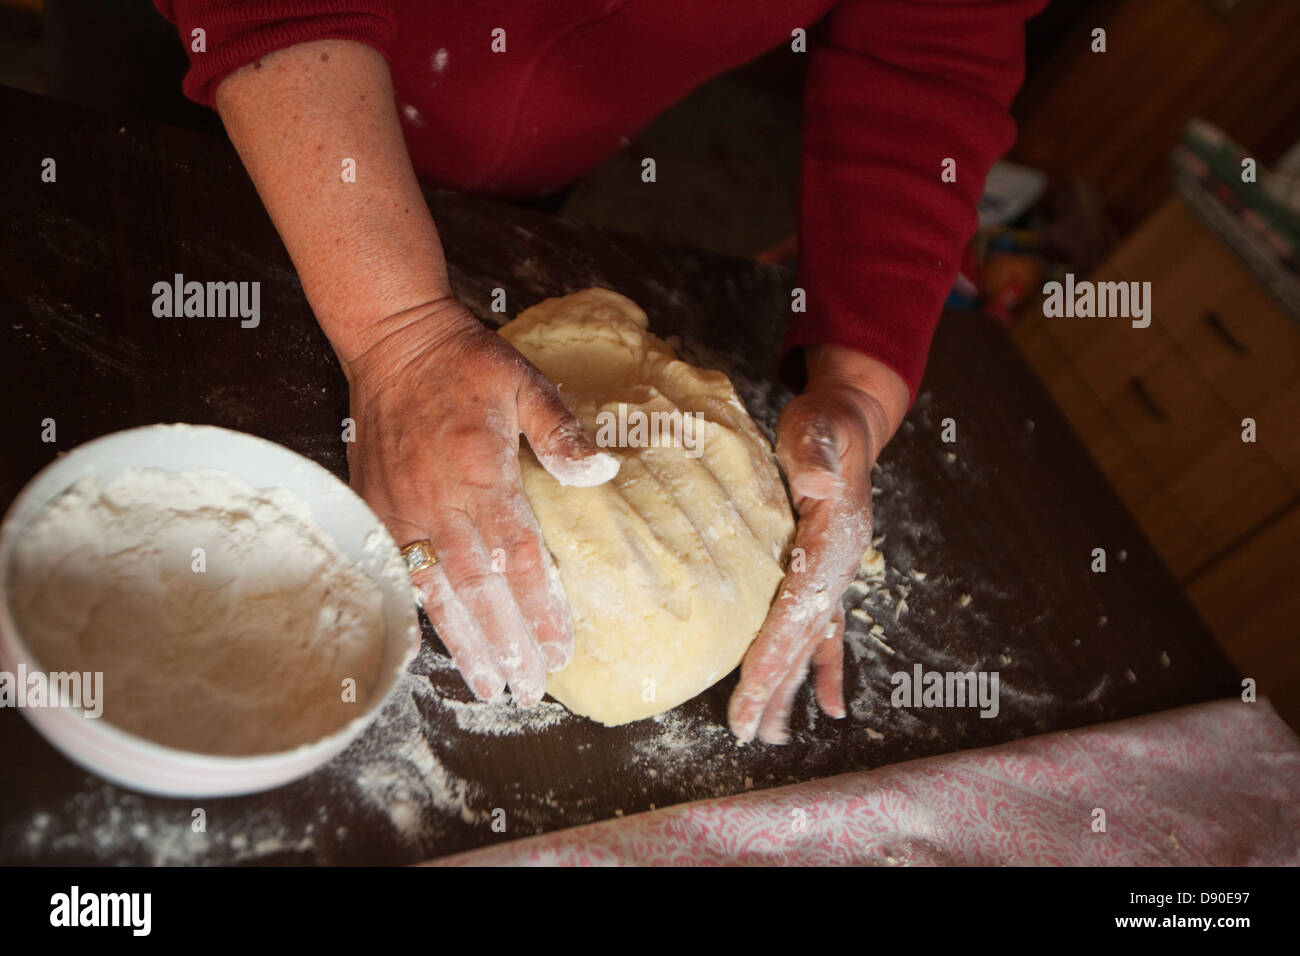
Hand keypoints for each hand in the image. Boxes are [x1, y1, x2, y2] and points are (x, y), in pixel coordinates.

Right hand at [343, 298, 617, 705]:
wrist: (393, 340)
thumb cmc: (466, 364)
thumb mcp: (524, 382)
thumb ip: (561, 431)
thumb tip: (602, 470)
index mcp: (483, 473)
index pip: (519, 557)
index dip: (541, 608)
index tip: (560, 649)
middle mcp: (439, 501)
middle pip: (480, 589)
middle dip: (507, 644)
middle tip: (528, 689)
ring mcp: (401, 508)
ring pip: (436, 591)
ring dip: (464, 642)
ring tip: (487, 686)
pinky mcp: (375, 508)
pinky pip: (395, 572)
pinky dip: (414, 613)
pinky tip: (429, 646)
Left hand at [728, 346, 907, 742]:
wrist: (850, 424)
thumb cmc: (824, 427)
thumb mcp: (817, 429)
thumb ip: (815, 452)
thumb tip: (815, 480)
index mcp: (832, 543)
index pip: (797, 607)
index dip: (772, 649)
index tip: (747, 687)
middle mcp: (839, 569)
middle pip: (801, 639)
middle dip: (772, 686)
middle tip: (746, 731)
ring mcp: (836, 577)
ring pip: (810, 644)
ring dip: (790, 688)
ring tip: (771, 735)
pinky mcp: (827, 576)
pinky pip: (827, 633)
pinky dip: (825, 669)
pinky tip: (829, 706)